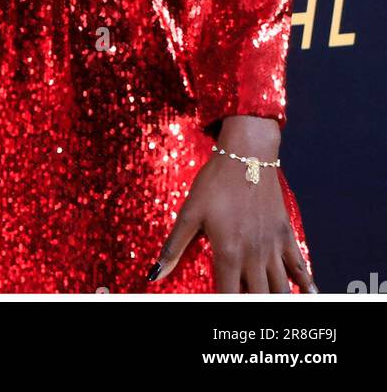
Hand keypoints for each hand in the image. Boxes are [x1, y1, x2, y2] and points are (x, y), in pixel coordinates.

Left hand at [149, 148, 316, 292]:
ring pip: (281, 288)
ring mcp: (273, 246)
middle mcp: (253, 255)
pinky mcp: (286, 235)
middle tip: (247, 310)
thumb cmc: (215, 182)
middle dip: (252, 306)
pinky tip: (309, 295)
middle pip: (258, 298)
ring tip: (272, 307)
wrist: (246, 154)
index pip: (228, 296)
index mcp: (228, 253)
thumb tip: (155, 274)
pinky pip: (300, 266)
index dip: (225, 306)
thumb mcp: (189, 212)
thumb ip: (173, 247)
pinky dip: (306, 284)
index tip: (223, 308)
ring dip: (277, 300)